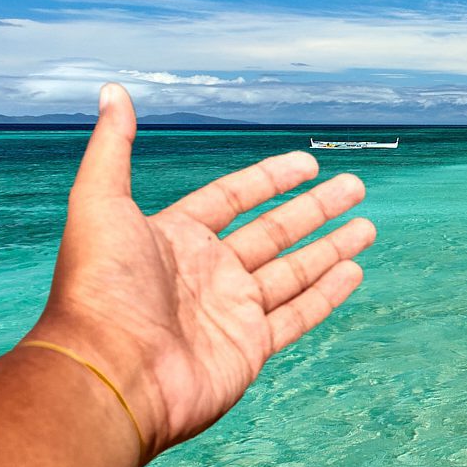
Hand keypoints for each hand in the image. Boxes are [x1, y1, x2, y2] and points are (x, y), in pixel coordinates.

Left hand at [32, 84, 373, 459]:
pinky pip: (297, 315)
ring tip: (367, 225)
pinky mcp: (249, 348)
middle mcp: (205, 274)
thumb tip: (111, 90)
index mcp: (174, 239)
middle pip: (273, 231)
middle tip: (355, 186)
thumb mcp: (99, 204)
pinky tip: (353, 271)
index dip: (270, 178)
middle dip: (315, 208)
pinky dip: (327, 294)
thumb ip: (112, 148)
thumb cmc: (98, 291)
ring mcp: (230, 312)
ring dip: (331, 247)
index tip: (308, 162)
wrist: (109, 376)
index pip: (232, 198)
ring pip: (293, 271)